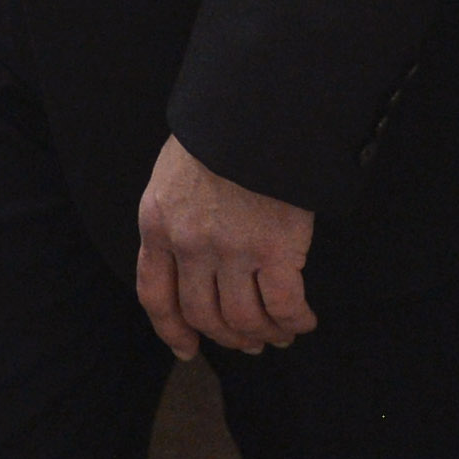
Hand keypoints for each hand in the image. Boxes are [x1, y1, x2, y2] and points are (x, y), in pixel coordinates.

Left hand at [134, 137, 316, 360]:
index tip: (187, 348)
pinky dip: (295, 321)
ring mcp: (233, 250)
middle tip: (247, 343)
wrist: (252, 110)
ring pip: (243, 318)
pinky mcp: (277, 248)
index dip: (171, 329)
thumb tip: (188, 257)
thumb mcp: (172, 173)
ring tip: (278, 335)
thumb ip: (175, 216)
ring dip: (263, 334)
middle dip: (226, 337)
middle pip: (202, 314)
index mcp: (157, 224)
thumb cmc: (217, 132)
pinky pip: (284, 304)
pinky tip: (303, 322)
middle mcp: (190, 245)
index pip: (155, 294)